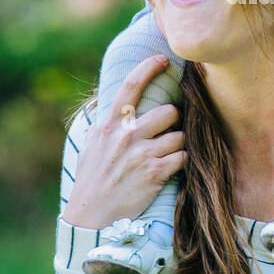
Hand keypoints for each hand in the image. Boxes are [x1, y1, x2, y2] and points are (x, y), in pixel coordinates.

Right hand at [61, 56, 185, 228]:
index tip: (162, 59)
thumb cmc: (91, 179)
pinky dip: (180, 162)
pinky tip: (169, 168)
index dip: (148, 68)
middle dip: (173, 121)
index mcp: (109, 125)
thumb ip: (107, 123)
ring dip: (177, 144)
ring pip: (179, 136)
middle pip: (168, 112)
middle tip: (167, 131)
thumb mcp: (92, 145)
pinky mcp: (155, 174)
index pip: (130, 86)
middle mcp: (126, 136)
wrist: (91, 214)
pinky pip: (182, 158)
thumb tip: (116, 103)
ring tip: (166, 153)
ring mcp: (142, 154)